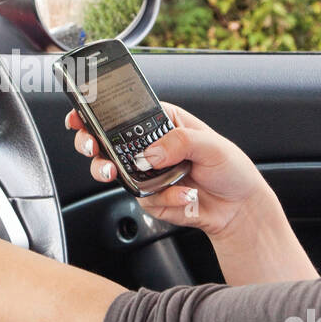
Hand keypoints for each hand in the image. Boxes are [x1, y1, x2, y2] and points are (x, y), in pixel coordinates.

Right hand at [65, 101, 268, 238]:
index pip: (125, 111)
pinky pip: (141, 197)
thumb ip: (179, 142)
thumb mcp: (211, 145)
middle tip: (92, 146)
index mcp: (163, 123)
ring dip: (110, 171)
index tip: (82, 113)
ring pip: (111, 170)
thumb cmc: (231, 169)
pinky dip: (163, 198)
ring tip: (117, 174)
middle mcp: (150, 146)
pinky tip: (185, 195)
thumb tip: (150, 153)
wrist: (238, 210)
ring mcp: (146, 172)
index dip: (99, 111)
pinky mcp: (149, 196)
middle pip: (107, 140)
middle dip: (91, 142)